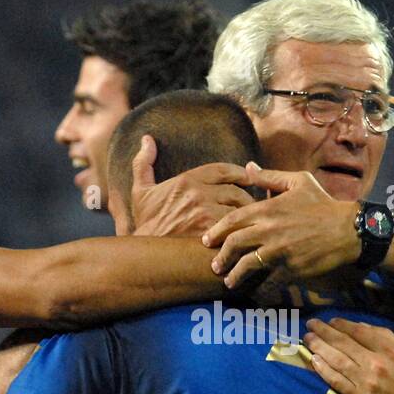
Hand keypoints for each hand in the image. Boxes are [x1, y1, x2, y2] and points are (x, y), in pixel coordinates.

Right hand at [130, 135, 252, 237]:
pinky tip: (247, 236)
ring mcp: (206, 214)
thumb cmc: (145, 224)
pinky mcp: (212, 235)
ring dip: (248, 216)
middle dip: (247, 197)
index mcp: (186, 180)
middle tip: (253, 205)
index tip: (248, 178)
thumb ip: (144, 163)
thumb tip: (147, 139)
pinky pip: (236, 229)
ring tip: (253, 222)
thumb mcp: (140, 192)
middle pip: (237, 191)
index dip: (239, 173)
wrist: (144, 254)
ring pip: (240, 211)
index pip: (223, 170)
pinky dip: (243, 232)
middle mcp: (199, 194)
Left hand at [203, 167, 359, 287]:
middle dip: (220, 256)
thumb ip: (269, 177)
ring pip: (247, 265)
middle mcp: (269, 230)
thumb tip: (247, 167)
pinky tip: (254, 292)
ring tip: (229, 282)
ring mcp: (279, 251)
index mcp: (268, 209)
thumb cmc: (322, 203)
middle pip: (234, 244)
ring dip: (234, 275)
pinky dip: (259, 288)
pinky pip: (269, 281)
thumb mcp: (297, 182)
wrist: (347, 229)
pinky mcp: (290, 269)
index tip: (207, 240)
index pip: (232, 221)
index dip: (216, 231)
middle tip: (215, 265)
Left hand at [302, 318, 393, 393]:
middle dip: (324, 332)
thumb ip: (386, 338)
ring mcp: (366, 381)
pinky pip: (337, 382)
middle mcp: (375, 363)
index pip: (360, 331)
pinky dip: (324, 370)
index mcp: (389, 350)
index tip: (331, 320)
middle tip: (311, 324)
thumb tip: (361, 327)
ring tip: (307, 339)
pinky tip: (314, 360)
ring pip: (337, 360)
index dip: (342, 325)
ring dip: (319, 347)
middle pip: (344, 343)